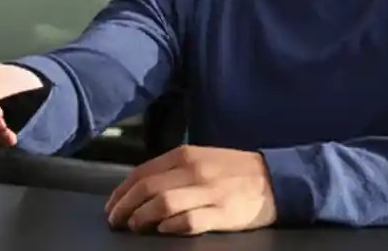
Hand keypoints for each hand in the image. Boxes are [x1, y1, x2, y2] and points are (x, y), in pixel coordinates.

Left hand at [104, 145, 276, 235]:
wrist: (275, 179)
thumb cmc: (233, 170)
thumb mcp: (201, 158)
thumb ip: (172, 169)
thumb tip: (140, 187)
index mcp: (185, 155)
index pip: (141, 172)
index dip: (121, 192)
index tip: (111, 206)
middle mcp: (193, 171)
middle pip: (147, 189)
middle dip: (125, 207)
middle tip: (115, 221)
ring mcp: (208, 192)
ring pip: (163, 204)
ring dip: (142, 217)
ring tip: (135, 227)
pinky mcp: (222, 213)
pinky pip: (189, 221)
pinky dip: (171, 227)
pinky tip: (163, 231)